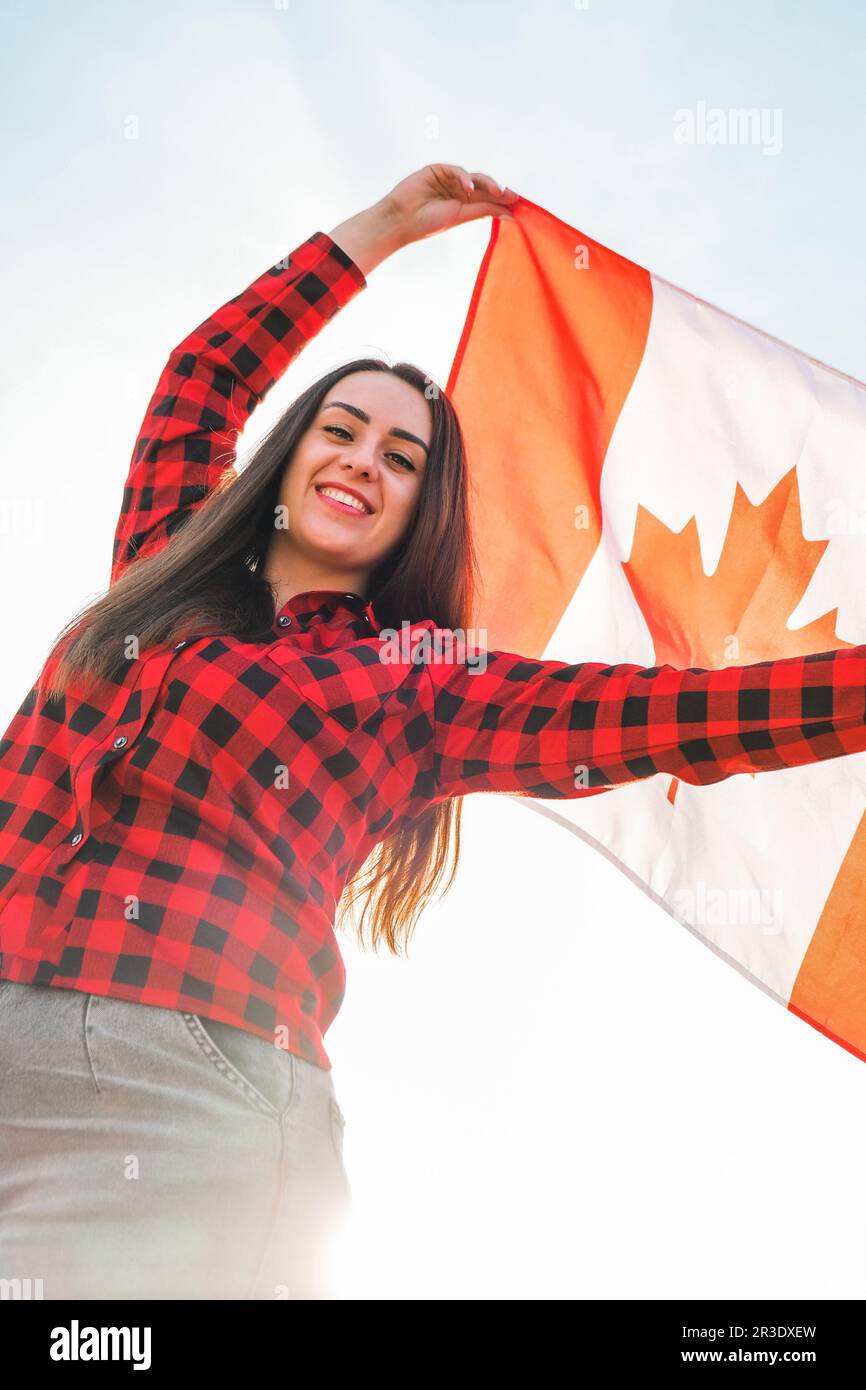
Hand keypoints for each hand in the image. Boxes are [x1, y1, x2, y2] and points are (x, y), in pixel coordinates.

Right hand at [328, 165, 518, 277]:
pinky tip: (469, 189)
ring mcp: (448, 179)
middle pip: (484, 186)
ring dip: (488, 183)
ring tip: (499, 191)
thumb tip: (510, 214)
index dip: (503, 199)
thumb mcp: (461, 217)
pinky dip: (465, 178)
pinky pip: (457, 170)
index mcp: (464, 203)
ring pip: (474, 177)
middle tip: (514, 196)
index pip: (488, 198)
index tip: (520, 204)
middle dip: (500, 190)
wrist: (402, 220)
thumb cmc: (428, 223)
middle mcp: (458, 190)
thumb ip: (484, 210)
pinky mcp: (438, 170)